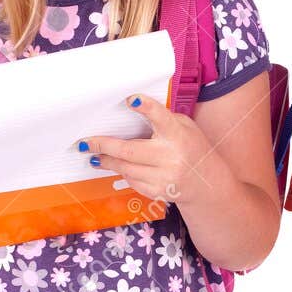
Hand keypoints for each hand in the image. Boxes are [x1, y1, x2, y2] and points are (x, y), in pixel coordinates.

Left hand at [80, 93, 218, 208]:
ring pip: (126, 168)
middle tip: (85, 143)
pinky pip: (132, 180)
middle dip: (103, 146)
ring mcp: (164, 177)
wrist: (206, 184)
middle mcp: (171, 157)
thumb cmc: (192, 148)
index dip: (147, 108)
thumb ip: (164, 119)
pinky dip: (124, 172)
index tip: (131, 100)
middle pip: (129, 151)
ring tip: (95, 156)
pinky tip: (118, 167)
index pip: (161, 118)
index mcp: (178, 135)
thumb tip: (133, 109)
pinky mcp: (158, 191)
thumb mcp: (185, 127)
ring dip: (107, 161)